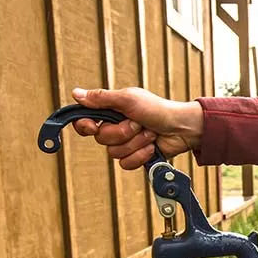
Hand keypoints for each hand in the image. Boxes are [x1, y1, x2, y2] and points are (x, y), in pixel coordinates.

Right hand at [69, 87, 203, 169]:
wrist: (181, 128)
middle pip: (102, 139)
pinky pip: (126, 164)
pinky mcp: (135, 157)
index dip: (85, 126)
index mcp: (110, 111)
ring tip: (149, 133)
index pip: (85, 122)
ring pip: (114, 153)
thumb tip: (76, 94)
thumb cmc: (158, 109)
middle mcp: (115, 127)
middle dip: (122, 132)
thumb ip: (102, 98)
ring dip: (135, 143)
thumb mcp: (128, 99)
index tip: (92, 126)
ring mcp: (126, 143)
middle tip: (138, 123)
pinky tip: (151, 146)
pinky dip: (140, 155)